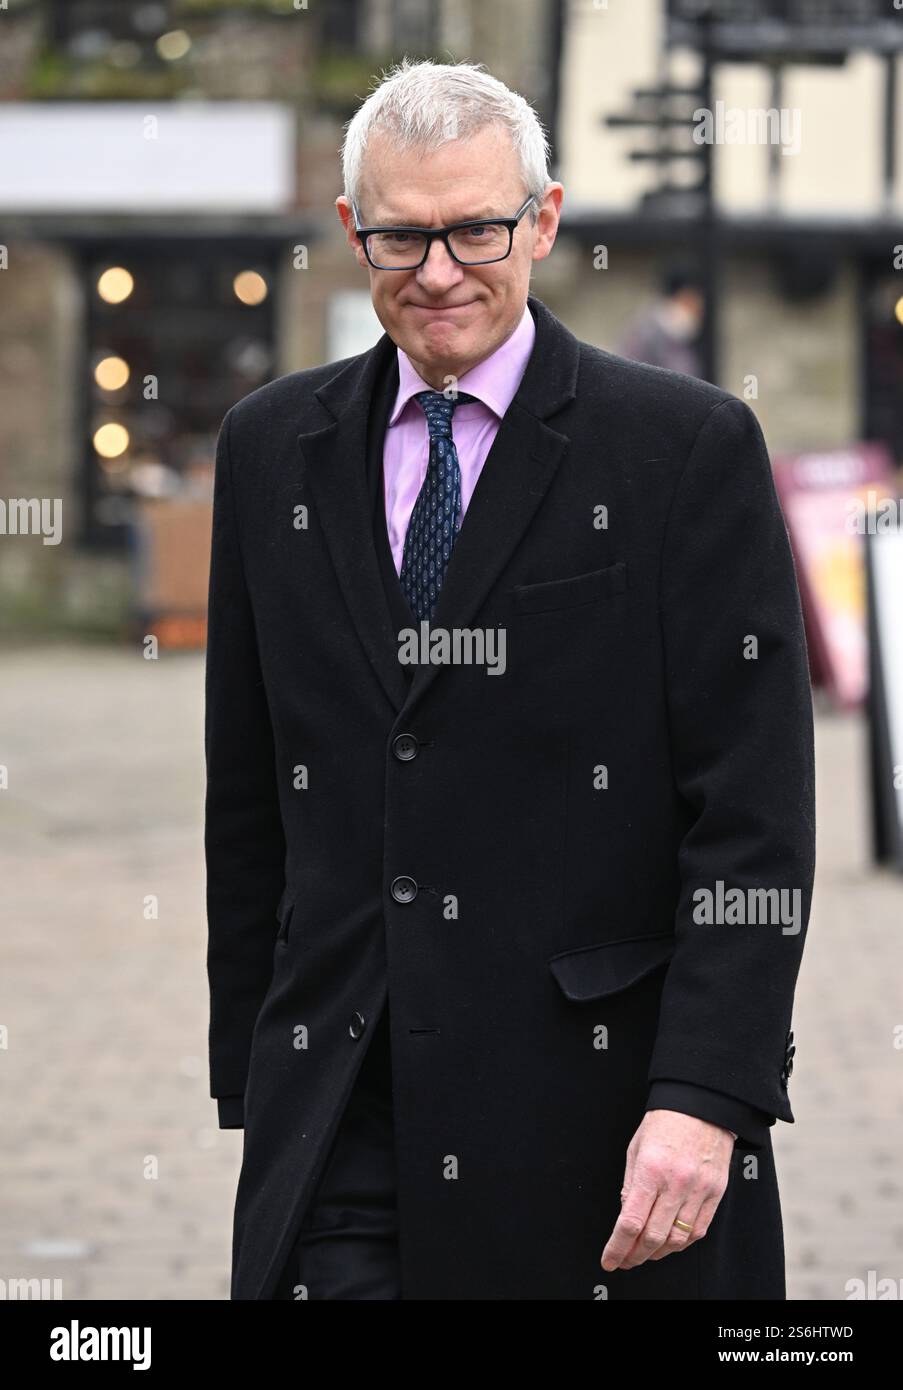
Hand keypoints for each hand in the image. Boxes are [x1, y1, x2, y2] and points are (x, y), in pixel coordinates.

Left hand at [600, 1109, 733, 1271]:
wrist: (701, 1105)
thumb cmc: (666, 1121)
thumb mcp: (636, 1148)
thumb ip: (631, 1184)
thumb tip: (627, 1216)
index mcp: (651, 1170)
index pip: (631, 1222)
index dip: (617, 1247)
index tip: (610, 1259)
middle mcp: (676, 1183)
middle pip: (653, 1237)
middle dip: (635, 1256)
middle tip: (625, 1260)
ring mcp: (698, 1190)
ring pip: (677, 1239)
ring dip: (658, 1253)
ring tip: (645, 1253)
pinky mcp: (716, 1193)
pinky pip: (699, 1230)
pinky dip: (682, 1243)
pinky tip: (670, 1243)